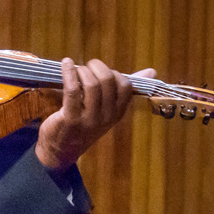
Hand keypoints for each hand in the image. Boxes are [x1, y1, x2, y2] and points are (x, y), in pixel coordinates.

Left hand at [35, 58, 155, 170]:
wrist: (62, 150)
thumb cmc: (85, 123)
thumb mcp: (107, 108)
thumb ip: (126, 89)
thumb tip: (152, 71)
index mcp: (118, 112)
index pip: (126, 86)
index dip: (114, 73)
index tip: (100, 72)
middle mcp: (107, 117)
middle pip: (108, 81)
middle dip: (96, 67)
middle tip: (87, 67)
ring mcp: (89, 119)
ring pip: (91, 84)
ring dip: (82, 70)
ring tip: (75, 70)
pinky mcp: (71, 119)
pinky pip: (72, 89)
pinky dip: (68, 72)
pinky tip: (66, 63)